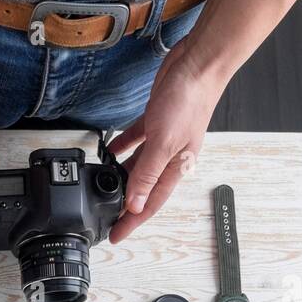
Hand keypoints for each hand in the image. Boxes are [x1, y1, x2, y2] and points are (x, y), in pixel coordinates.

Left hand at [108, 38, 224, 243]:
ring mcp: (162, 139)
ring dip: (121, 179)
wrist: (198, 65)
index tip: (116, 236)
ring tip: (103, 189)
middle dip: (126, 205)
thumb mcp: (163, 143)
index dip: (132, 222)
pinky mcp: (155, 121)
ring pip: (138, 167)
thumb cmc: (189, 101)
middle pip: (143, 189)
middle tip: (106, 217)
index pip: (150, 203)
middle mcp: (169, 157)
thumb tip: (133, 203)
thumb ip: (146, 174)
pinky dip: (122, 148)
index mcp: (175, 168)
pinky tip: (110, 152)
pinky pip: (135, 141)